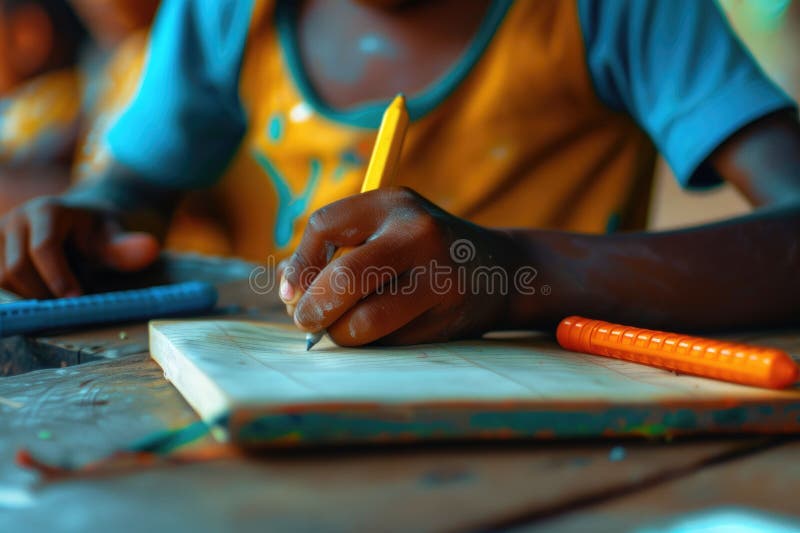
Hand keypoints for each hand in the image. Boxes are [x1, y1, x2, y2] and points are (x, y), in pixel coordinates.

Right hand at [0, 196, 159, 297]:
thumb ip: (127, 248)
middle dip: (43, 292)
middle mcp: (17, 219)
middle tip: (70, 304)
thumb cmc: (103, 232)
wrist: (84, 222)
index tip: (77, 300)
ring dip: (29, 294)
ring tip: (58, 293)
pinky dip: (17, 294)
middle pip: (16, 268)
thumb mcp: (117, 238)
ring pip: (1, 278)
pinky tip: (41, 295)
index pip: (43, 249)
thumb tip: (150, 248)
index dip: (59, 279)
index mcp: (47, 211)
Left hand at [279, 187, 518, 345]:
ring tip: (344, 329)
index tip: (291, 291)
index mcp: (392, 202)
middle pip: (345, 278)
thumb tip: (289, 289)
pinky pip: (390, 342)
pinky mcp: (447, 316)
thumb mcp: (386, 229)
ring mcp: (437, 277)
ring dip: (343, 334)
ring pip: (365, 321)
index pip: (325, 225)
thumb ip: (337, 249)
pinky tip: (389, 329)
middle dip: (314, 309)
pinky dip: (375, 343)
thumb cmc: (423, 250)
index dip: (300, 264)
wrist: (501, 269)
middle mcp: (417, 234)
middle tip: (306, 321)